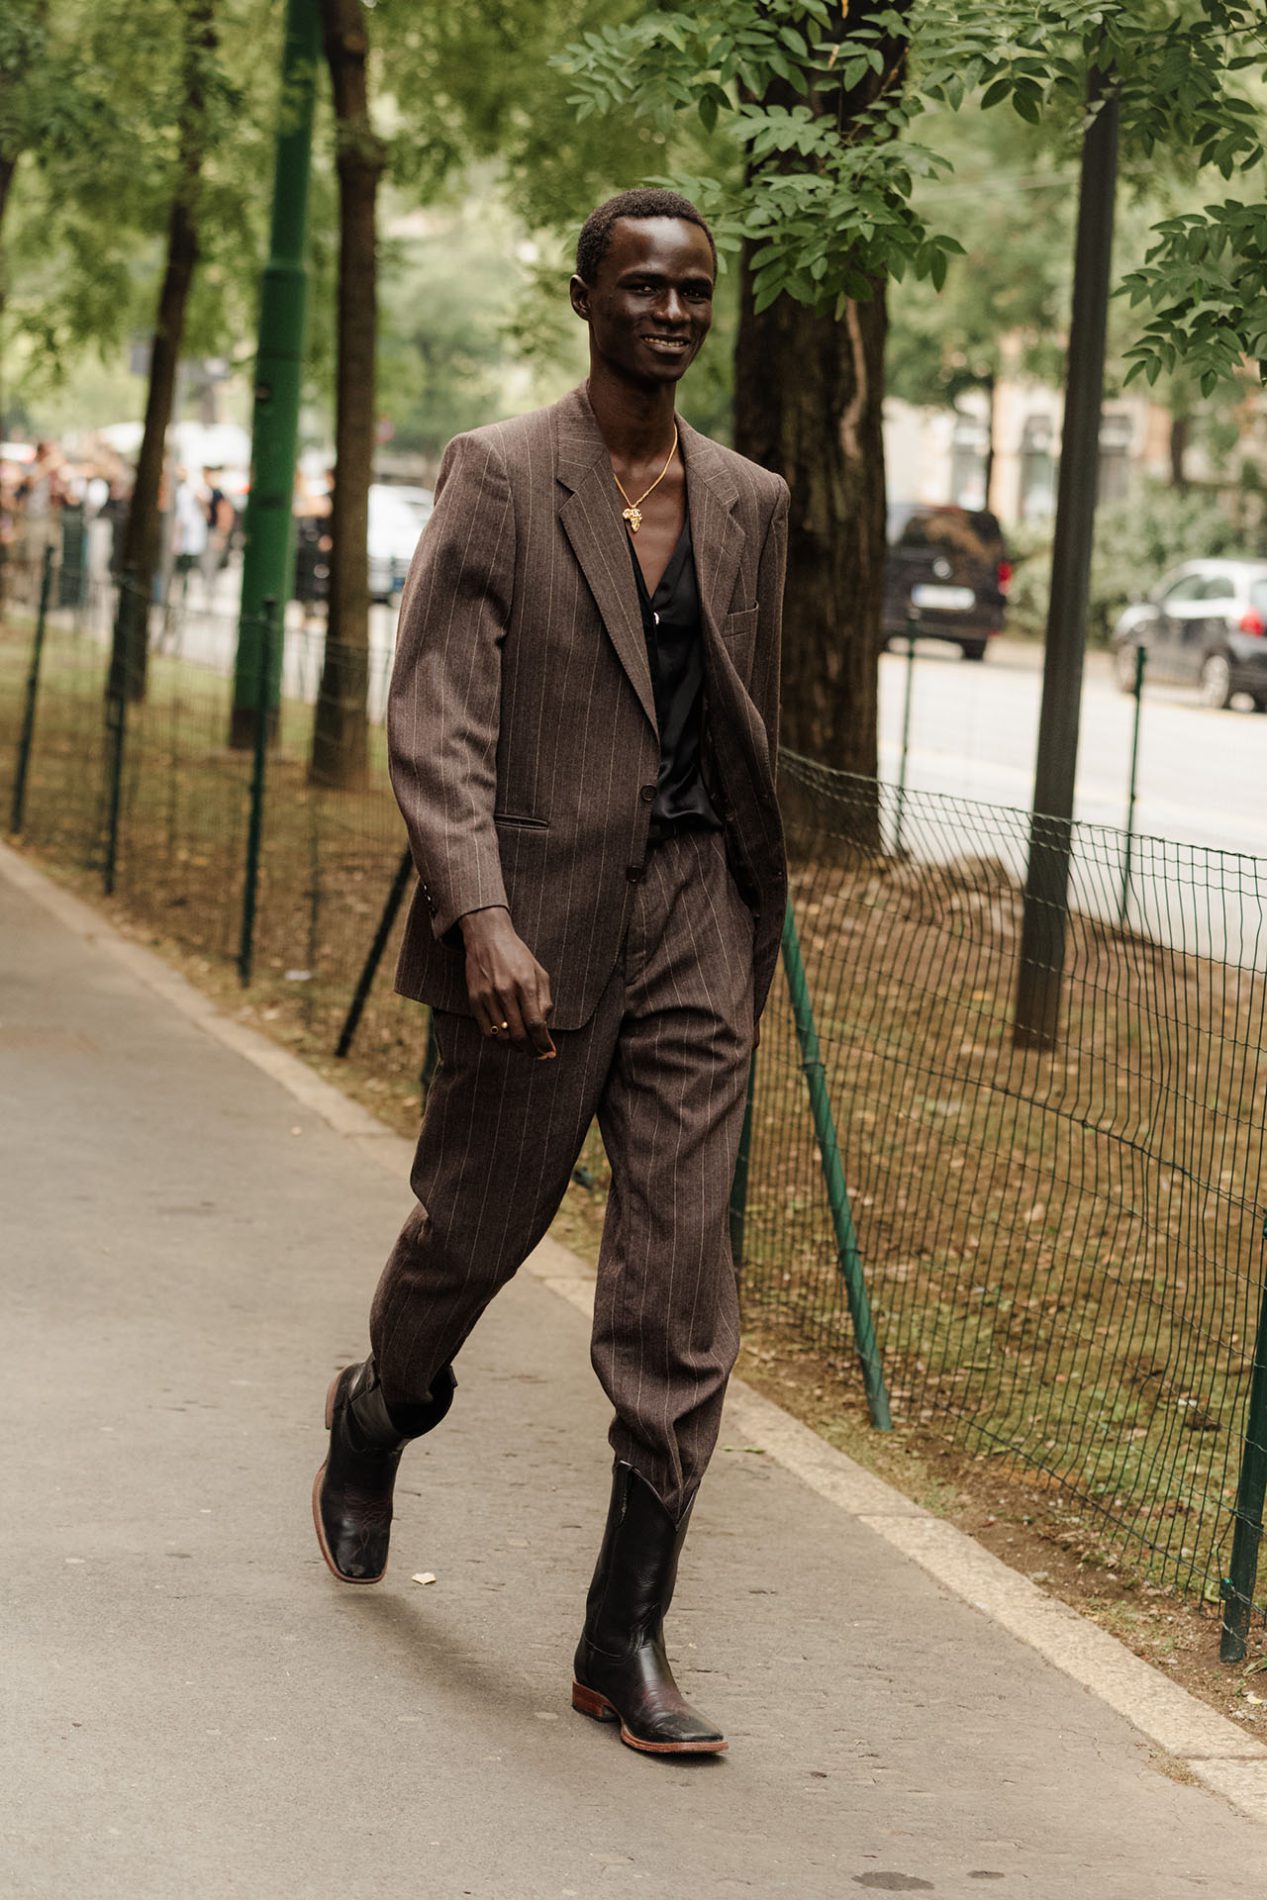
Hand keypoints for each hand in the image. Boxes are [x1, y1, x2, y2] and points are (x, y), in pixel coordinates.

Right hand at [458, 907, 555, 1058]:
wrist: (487, 937)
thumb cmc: (518, 956)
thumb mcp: (539, 973)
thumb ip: (544, 1001)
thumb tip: (545, 1030)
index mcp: (525, 984)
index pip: (536, 1024)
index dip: (544, 1043)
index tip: (549, 1052)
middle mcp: (505, 991)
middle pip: (519, 1034)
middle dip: (531, 1050)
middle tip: (538, 1054)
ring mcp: (487, 996)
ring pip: (502, 1036)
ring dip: (515, 1048)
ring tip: (524, 1047)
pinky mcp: (474, 999)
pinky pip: (486, 1031)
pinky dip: (498, 1041)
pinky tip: (507, 1039)